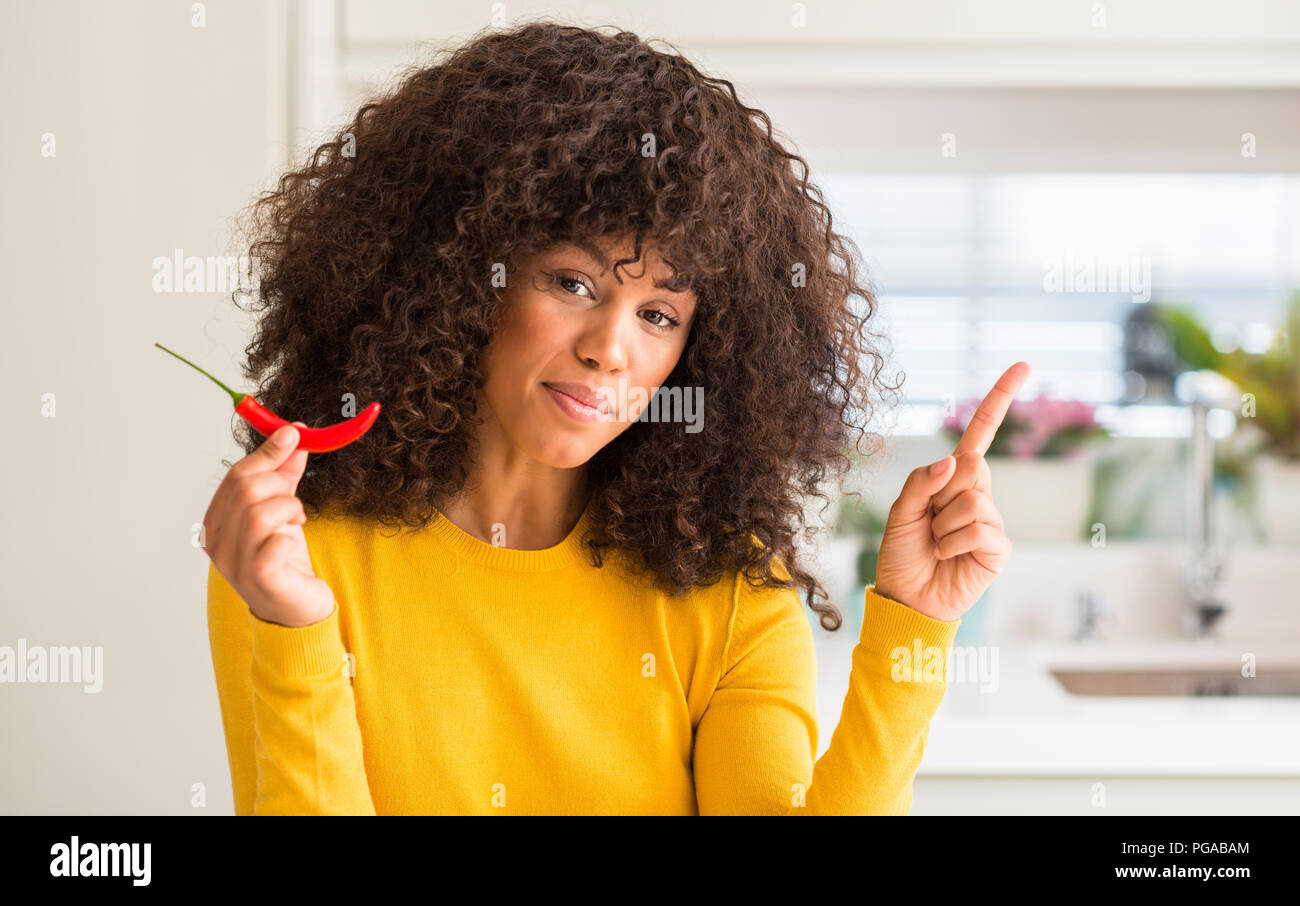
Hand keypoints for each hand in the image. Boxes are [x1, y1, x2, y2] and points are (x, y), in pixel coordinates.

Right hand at [202, 421, 336, 627]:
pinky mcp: (259, 581)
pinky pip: (273, 546)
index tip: (293, 433)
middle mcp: (217, 544)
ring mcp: (235, 565)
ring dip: (288, 508)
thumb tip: (294, 436)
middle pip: (245, 491)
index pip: (235, 476)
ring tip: (296, 518)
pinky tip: (291, 543)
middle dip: (280, 482)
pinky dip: (288, 536)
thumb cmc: (284, 560)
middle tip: (296, 494)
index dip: (267, 452)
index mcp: (216, 522)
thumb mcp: (282, 510)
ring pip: (259, 514)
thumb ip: (284, 475)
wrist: (296, 608)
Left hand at [873, 362, 1030, 621]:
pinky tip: (949, 558)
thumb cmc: (902, 554)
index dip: (1000, 400)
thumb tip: (955, 461)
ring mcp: (992, 521)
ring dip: (943, 525)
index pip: (982, 433)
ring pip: (972, 501)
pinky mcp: (1000, 548)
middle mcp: (979, 495)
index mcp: (955, 479)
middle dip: (940, 494)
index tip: (1023, 365)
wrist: (907, 599)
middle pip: (972, 466)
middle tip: (929, 523)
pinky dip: (953, 544)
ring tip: (937, 545)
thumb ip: (921, 482)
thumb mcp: (899, 512)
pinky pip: (978, 529)